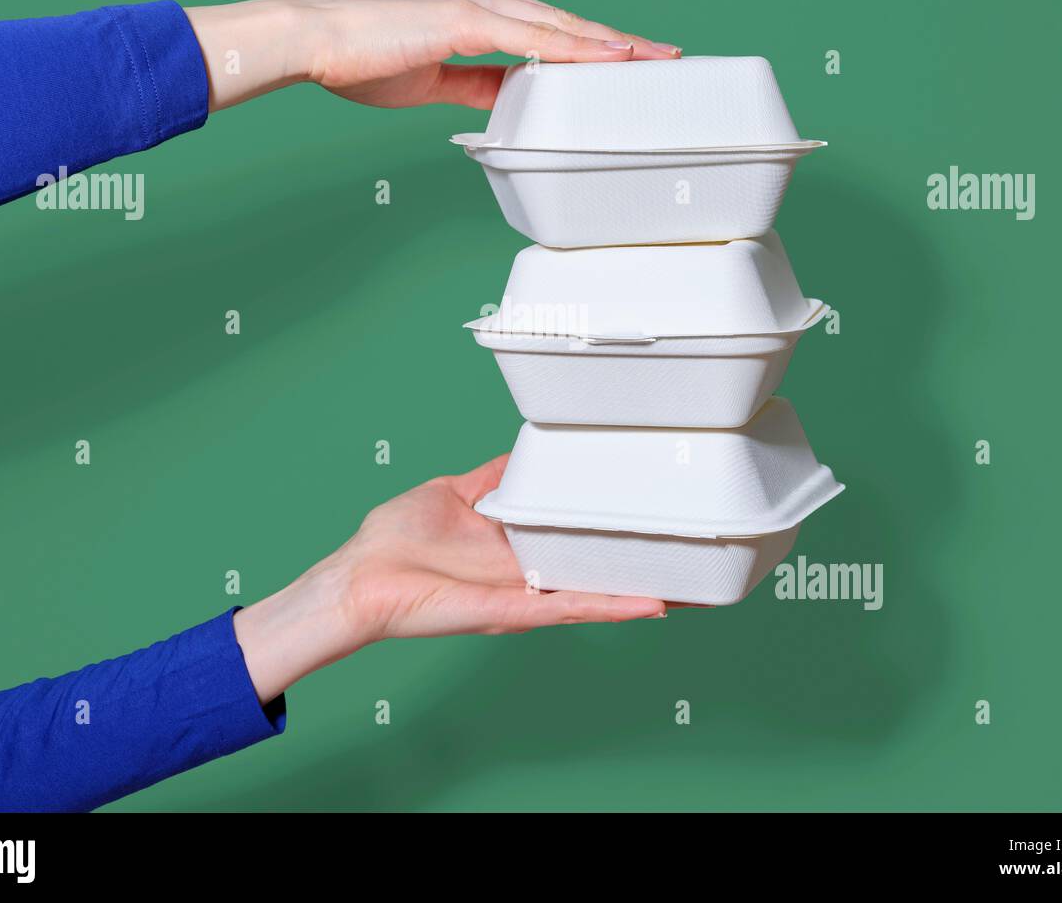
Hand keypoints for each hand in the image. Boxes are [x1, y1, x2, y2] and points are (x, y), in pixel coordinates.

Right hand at [186, 0, 680, 111]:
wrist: (312, 38)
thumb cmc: (359, 57)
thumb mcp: (431, 76)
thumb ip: (476, 83)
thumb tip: (510, 100)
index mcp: (474, 1)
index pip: (548, 27)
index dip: (592, 45)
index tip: (629, 60)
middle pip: (567, 21)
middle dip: (619, 42)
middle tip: (665, 56)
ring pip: (561, 25)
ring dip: (612, 45)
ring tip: (655, 60)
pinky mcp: (467, 16)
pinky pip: (536, 37)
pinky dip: (578, 49)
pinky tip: (611, 58)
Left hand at [233, 456, 667, 703]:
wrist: (360, 577)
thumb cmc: (395, 540)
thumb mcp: (452, 491)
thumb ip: (495, 477)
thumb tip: (528, 451)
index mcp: (517, 545)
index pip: (576, 536)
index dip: (614, 529)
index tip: (656, 513)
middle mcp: (528, 572)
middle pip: (598, 571)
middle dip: (647, 570)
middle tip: (701, 560)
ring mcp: (524, 594)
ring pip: (596, 594)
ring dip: (644, 592)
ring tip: (698, 591)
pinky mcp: (511, 611)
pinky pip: (567, 607)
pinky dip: (609, 606)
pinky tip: (650, 603)